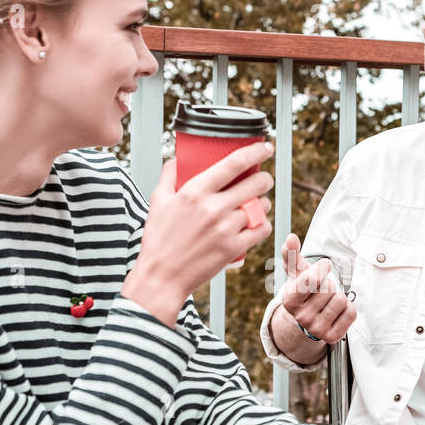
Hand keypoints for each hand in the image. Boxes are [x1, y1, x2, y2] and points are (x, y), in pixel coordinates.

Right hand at [121, 144, 274, 324]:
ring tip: (258, 204)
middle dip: (264, 179)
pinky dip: (263, 225)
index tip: (266, 147)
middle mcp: (213, 208)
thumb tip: (177, 159)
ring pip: (260, 208)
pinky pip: (261, 230)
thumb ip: (169, 175)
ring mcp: (225, 229)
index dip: (255, 152)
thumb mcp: (158, 200)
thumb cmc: (158, 239)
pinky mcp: (233, 248)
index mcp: (195, 192)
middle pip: (255, 184)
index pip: (234, 163)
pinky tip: (257, 223)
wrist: (161, 276)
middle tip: (263, 179)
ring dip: (264, 203)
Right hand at [279, 233, 355, 342]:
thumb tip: (290, 238)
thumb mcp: (297, 272)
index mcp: (290, 300)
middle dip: (329, 284)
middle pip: (329, 288)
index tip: (325, 265)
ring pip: (341, 299)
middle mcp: (301, 317)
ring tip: (328, 300)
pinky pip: (351, 313)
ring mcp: (317, 329)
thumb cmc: (304, 289)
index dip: (322, 268)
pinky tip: (336, 311)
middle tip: (322, 291)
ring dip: (338, 295)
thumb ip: (292, 254)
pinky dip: (348, 308)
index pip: (312, 279)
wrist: (309, 317)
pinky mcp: (332, 337)